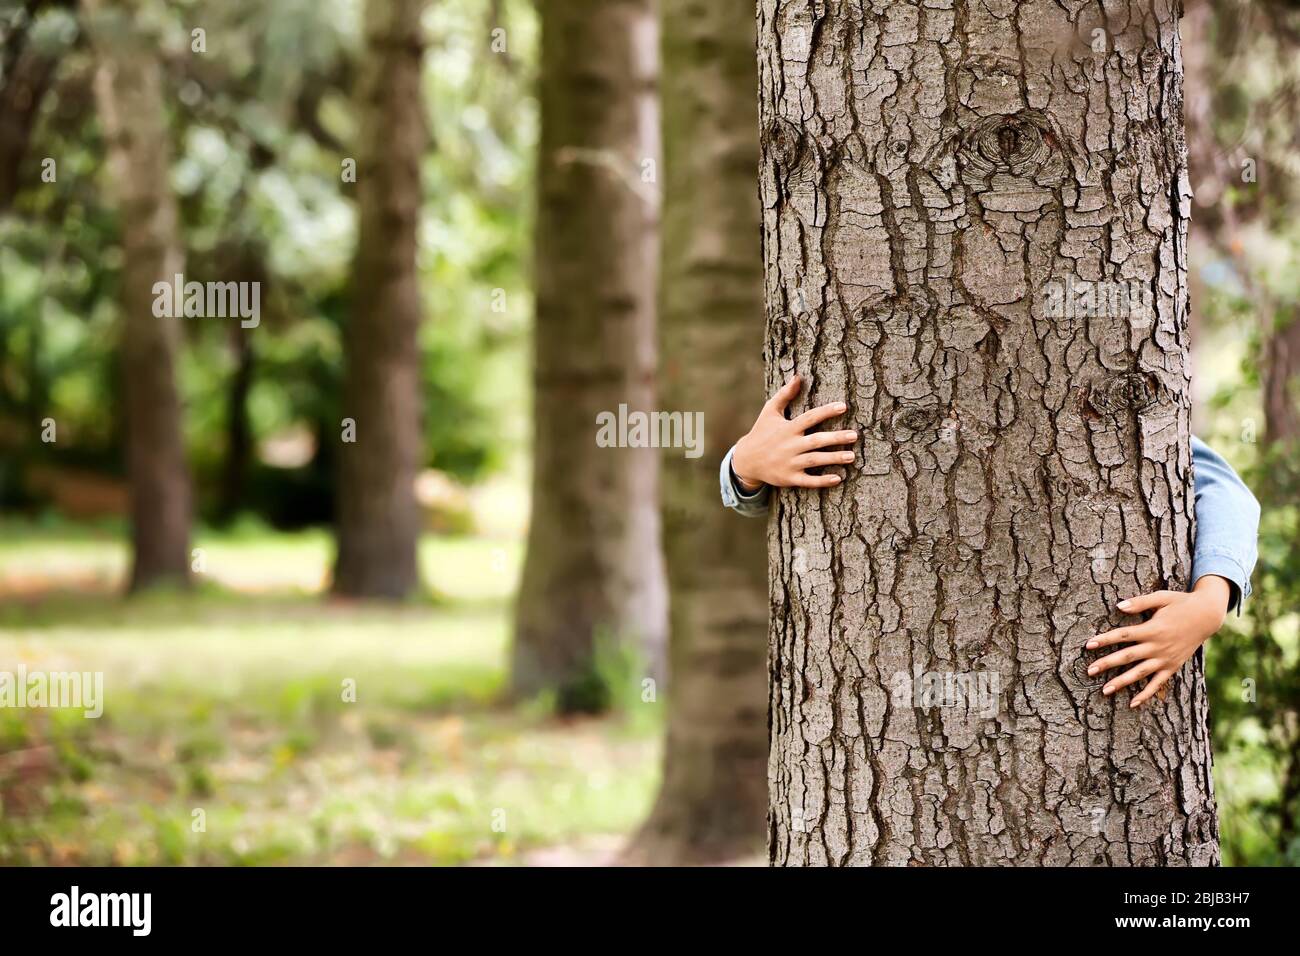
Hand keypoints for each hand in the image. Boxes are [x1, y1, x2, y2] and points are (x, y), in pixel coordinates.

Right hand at [731, 374, 856, 490]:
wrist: (746, 460)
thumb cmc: (762, 432)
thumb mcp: (769, 412)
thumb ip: (784, 394)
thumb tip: (798, 376)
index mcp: (787, 428)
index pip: (809, 417)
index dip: (826, 411)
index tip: (843, 406)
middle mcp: (789, 445)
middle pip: (816, 441)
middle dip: (835, 438)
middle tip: (854, 435)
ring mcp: (789, 463)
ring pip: (815, 460)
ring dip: (833, 458)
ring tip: (851, 456)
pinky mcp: (789, 478)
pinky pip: (808, 481)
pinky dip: (822, 481)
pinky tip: (838, 478)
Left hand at [1085, 575, 1231, 708]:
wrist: (1207, 616)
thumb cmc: (1181, 603)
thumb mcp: (1161, 598)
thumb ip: (1140, 602)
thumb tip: (1118, 606)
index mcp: (1152, 628)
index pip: (1123, 635)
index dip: (1105, 640)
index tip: (1088, 645)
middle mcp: (1157, 646)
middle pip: (1127, 656)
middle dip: (1107, 664)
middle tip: (1089, 671)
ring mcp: (1165, 659)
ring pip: (1140, 673)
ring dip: (1122, 682)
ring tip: (1104, 690)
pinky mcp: (1173, 666)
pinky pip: (1158, 683)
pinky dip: (1146, 694)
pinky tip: (1133, 703)